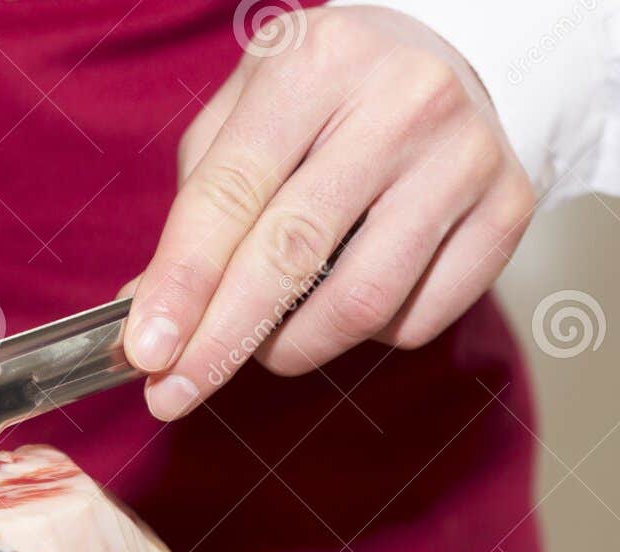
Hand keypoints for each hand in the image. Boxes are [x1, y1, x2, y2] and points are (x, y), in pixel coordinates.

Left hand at [122, 5, 535, 419]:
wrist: (443, 56)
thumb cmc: (321, 96)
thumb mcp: (243, 116)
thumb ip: (195, 210)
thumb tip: (146, 312)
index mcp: (316, 64)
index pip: (230, 194)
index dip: (182, 283)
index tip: (145, 351)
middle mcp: (402, 103)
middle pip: (291, 255)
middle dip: (220, 341)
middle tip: (173, 393)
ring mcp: (465, 157)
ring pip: (362, 302)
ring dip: (290, 348)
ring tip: (260, 344)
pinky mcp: (509, 208)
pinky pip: (418, 319)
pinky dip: (363, 336)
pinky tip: (342, 302)